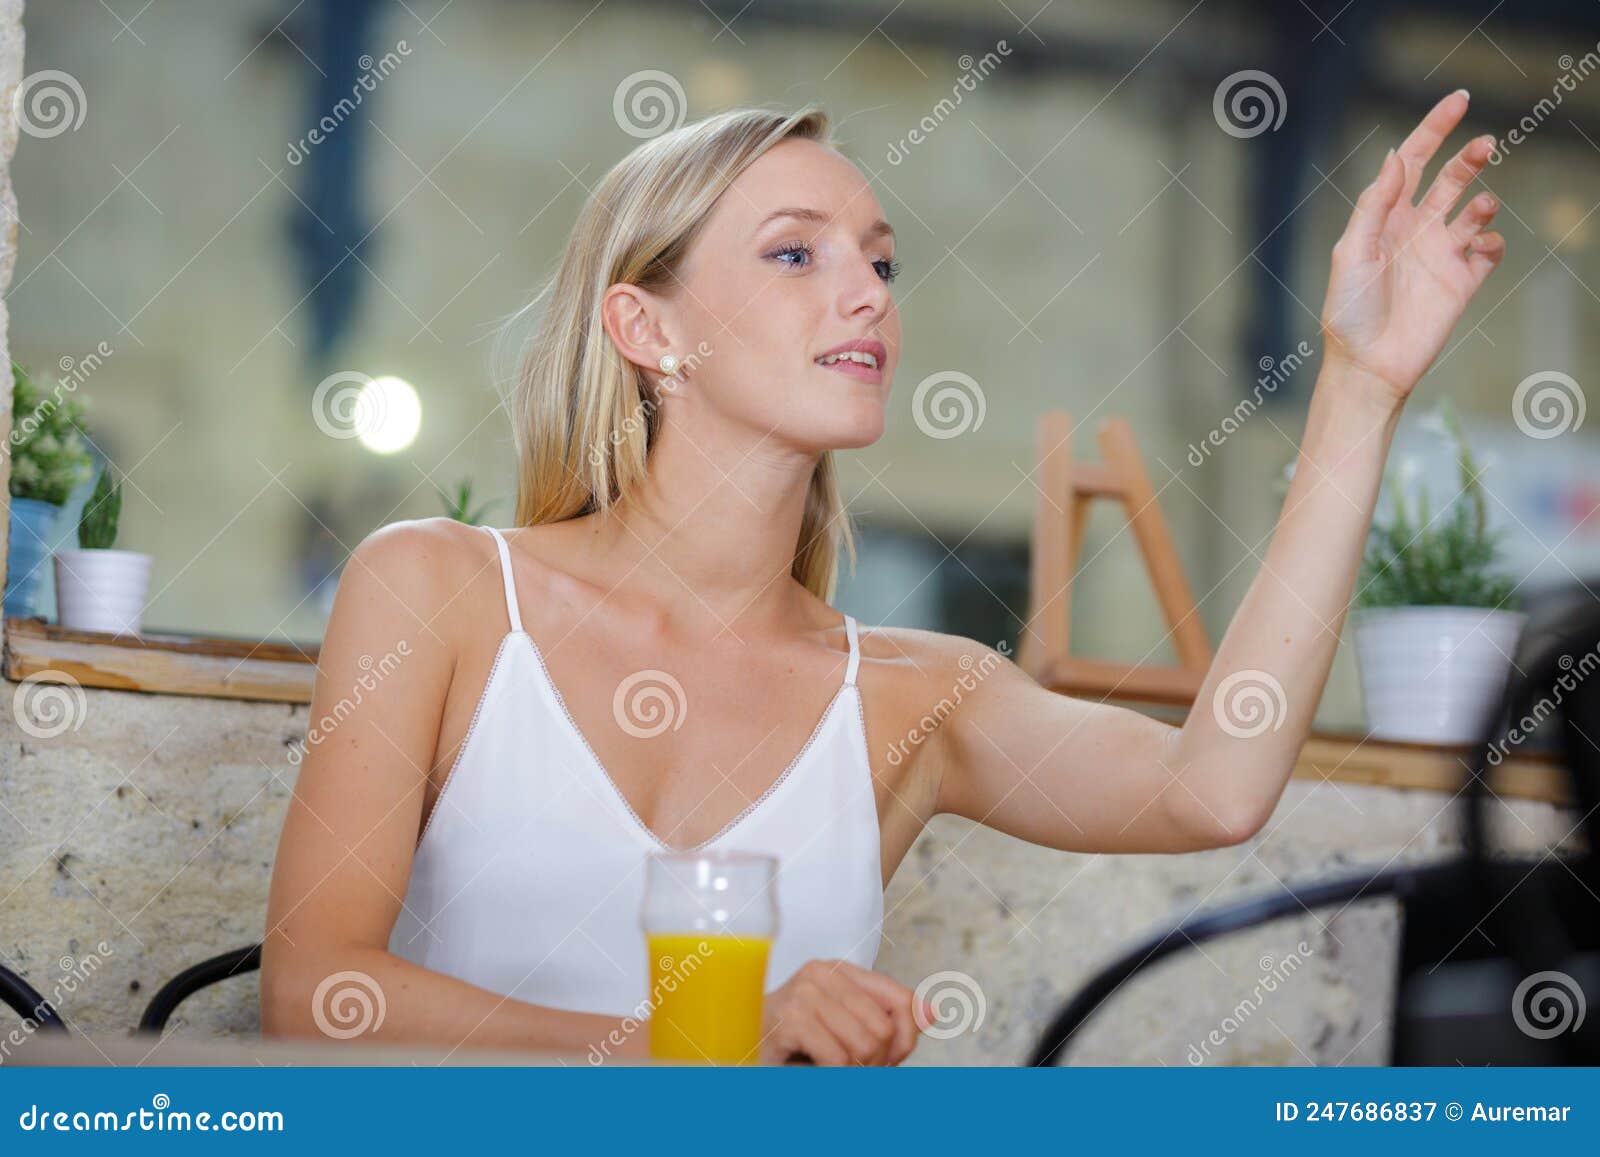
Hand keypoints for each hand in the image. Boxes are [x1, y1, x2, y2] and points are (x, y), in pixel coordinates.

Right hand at [760, 959, 925, 1065]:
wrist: (740, 1052)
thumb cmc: (794, 1044)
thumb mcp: (846, 1027)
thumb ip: (889, 1020)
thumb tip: (934, 1012)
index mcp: (840, 969)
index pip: (902, 1000)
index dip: (905, 1039)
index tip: (888, 1060)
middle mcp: (822, 973)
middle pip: (883, 1029)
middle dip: (876, 1063)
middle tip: (851, 1071)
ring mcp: (804, 993)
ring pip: (864, 1045)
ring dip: (855, 1073)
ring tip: (834, 1072)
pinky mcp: (790, 1019)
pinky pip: (838, 1059)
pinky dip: (835, 1077)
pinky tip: (816, 1072)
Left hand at [1319, 89, 1504, 405]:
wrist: (1368, 365)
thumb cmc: (1348, 311)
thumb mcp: (1351, 252)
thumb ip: (1373, 206)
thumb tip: (1393, 158)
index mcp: (1386, 218)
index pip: (1413, 161)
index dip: (1434, 129)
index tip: (1459, 99)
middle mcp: (1416, 230)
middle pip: (1451, 178)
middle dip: (1470, 157)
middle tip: (1484, 145)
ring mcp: (1441, 255)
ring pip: (1476, 211)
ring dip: (1484, 202)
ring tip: (1480, 208)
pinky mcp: (1462, 283)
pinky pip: (1489, 252)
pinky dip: (1492, 242)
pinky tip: (1479, 248)